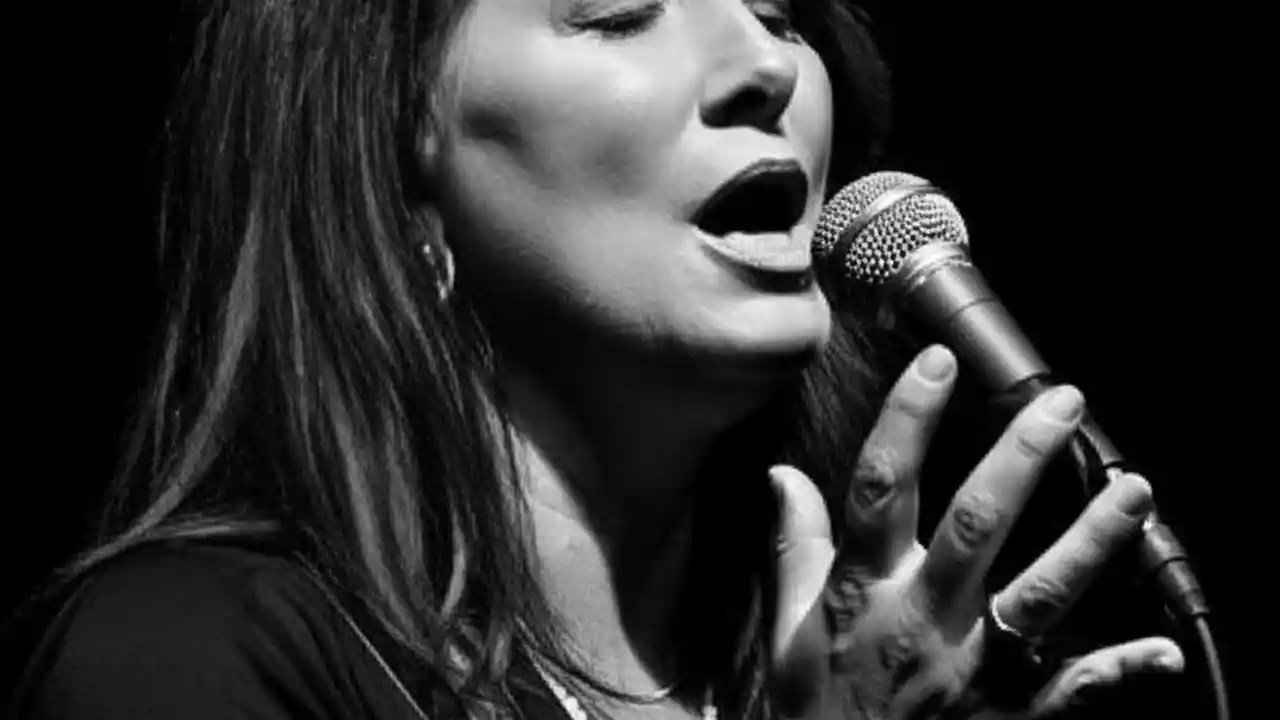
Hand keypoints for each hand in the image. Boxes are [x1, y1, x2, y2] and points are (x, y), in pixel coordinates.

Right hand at [768, 345, 1183, 718]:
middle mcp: (922, 621)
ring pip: (1041, 594)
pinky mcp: (1010, 714)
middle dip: (1021, 457)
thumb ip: (793, 549)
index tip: (938, 362)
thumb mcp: (785, 631)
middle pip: (976, 524)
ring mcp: (973, 669)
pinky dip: (1123, 670)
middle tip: (1062, 404)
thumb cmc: (817, 710)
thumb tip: (782, 477)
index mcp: (862, 592)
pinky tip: (1164, 653)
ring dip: (1092, 539)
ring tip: (1133, 490)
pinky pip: (1075, 689)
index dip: (907, 419)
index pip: (879, 489)